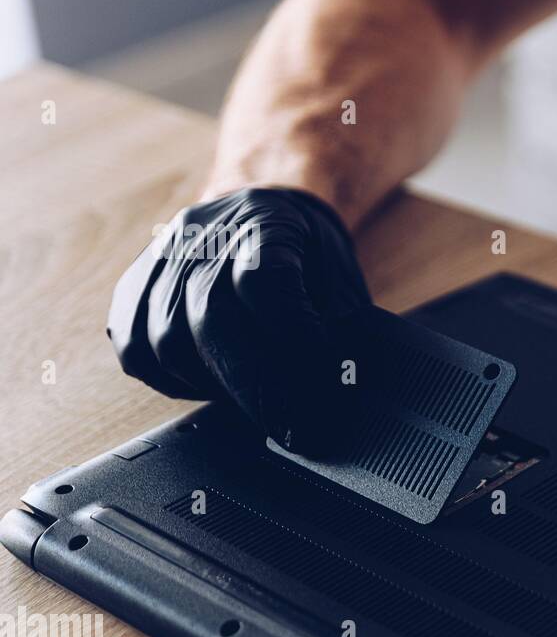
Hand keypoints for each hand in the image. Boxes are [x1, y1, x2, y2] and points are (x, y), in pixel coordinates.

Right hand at [107, 187, 369, 454]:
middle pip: (208, 316)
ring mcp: (160, 257)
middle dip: (254, 384)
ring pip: (165, 339)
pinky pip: (136, 349)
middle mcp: (202, 232)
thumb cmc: (312, 257)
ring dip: (213, 386)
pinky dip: (172, 382)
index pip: (262, 280)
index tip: (317, 384)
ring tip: (253, 401)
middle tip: (288, 424)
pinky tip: (209, 386)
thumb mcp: (341, 279)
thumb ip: (341, 328)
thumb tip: (341, 385)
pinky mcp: (134, 286)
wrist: (266, 212)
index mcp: (263, 219)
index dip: (291, 338)